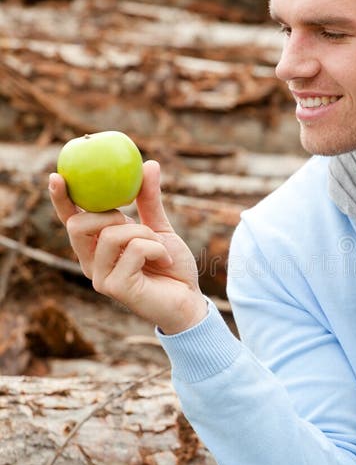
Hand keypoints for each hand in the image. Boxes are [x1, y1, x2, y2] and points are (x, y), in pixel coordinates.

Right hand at [49, 160, 207, 333]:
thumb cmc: (171, 266)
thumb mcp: (159, 227)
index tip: (57, 176)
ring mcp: (100, 277)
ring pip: (110, 234)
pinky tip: (164, 260)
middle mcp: (91, 263)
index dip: (60, 200)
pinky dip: (155, 247)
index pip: (71, 220)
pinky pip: (133, 249)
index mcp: (96, 247)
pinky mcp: (114, 288)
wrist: (189, 300)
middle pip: (77, 225)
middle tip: (132, 220)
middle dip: (109, 214)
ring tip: (159, 246)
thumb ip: (149, 200)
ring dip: (142, 233)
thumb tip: (148, 164)